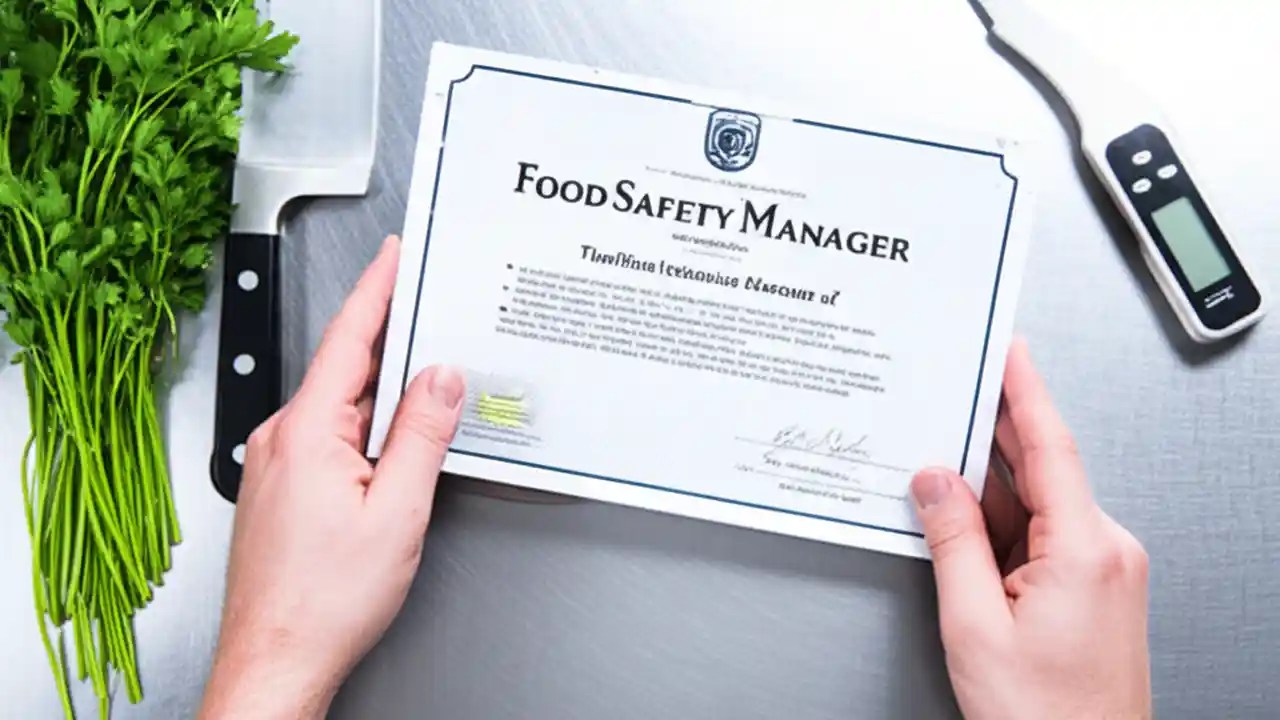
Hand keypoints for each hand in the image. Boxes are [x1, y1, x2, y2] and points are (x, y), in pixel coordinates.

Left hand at [200, 236, 465, 718]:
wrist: (277, 659)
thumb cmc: (324, 601)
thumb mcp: (397, 510)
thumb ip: (422, 435)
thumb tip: (442, 378)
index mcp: (305, 432)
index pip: (348, 339)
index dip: (376, 289)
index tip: (393, 254)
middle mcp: (280, 439)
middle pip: (347, 369)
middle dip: (396, 343)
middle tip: (439, 320)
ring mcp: (275, 463)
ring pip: (340, 406)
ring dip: (384, 394)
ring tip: (430, 394)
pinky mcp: (280, 487)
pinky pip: (329, 435)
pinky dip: (366, 427)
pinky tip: (394, 446)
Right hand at [911, 339, 1150, 719]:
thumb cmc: (1043, 718)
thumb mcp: (973, 625)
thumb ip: (952, 542)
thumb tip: (934, 483)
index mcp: (1085, 550)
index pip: (1050, 447)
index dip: (1025, 391)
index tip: (1010, 350)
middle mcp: (1106, 553)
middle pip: (1040, 472)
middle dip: (989, 438)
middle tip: (948, 401)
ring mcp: (1103, 571)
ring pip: (1034, 507)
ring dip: (987, 494)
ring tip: (934, 485)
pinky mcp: (1092, 588)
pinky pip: (1040, 536)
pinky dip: (1000, 527)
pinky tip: (963, 529)